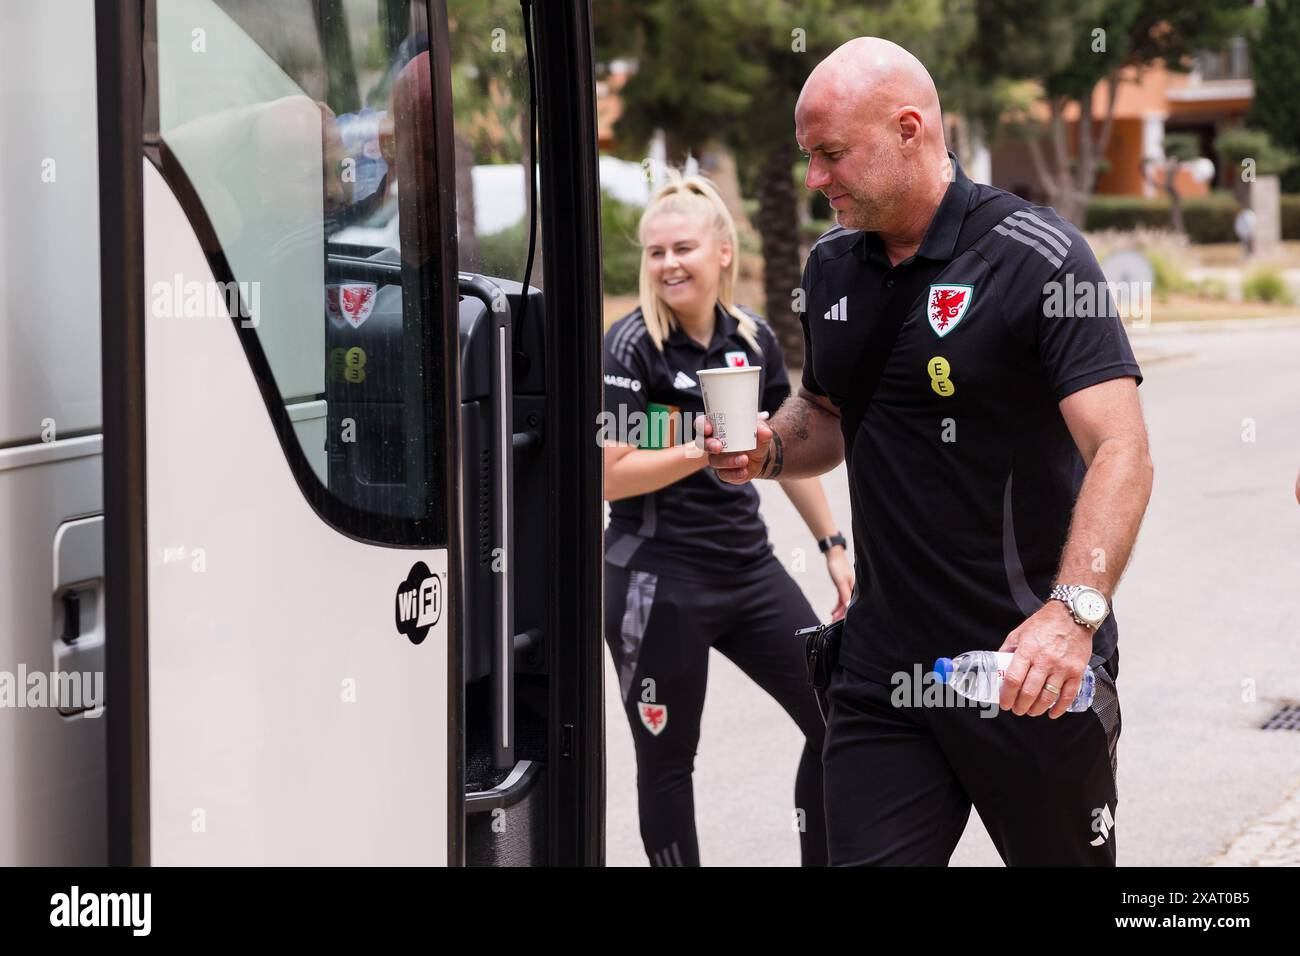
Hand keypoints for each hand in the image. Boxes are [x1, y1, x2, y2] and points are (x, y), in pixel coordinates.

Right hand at [703, 417, 772, 483]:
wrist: (762, 456)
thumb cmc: (754, 438)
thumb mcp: (760, 431)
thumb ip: (762, 430)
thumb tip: (763, 431)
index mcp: (718, 428)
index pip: (702, 424)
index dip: (701, 426)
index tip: (709, 428)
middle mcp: (713, 443)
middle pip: (703, 444)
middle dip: (709, 445)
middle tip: (719, 447)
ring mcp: (717, 459)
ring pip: (715, 461)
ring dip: (728, 461)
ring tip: (744, 459)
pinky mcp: (724, 472)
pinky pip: (724, 475)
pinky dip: (734, 474)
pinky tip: (744, 471)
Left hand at [825, 546, 853, 620]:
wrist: (833, 556)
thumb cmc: (838, 567)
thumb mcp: (841, 582)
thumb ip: (845, 595)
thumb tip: (849, 607)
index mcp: (856, 588)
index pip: (852, 605)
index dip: (846, 615)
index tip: (841, 622)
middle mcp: (854, 589)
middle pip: (848, 606)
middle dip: (841, 615)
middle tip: (834, 623)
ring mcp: (849, 588)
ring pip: (844, 603)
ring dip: (838, 611)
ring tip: (832, 618)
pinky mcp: (843, 587)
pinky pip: (841, 599)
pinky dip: (837, 606)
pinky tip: (833, 611)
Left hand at [997, 601, 1093, 717]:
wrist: (1073, 615)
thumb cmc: (1044, 623)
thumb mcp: (1019, 632)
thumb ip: (1008, 650)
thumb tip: (997, 666)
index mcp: (1028, 650)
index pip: (1013, 679)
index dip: (1007, 695)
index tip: (1004, 703)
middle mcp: (1045, 660)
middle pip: (1029, 692)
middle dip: (1020, 706)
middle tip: (1017, 710)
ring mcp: (1062, 667)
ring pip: (1048, 697)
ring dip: (1037, 709)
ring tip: (1031, 711)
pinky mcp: (1077, 671)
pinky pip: (1068, 695)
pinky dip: (1059, 708)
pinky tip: (1052, 713)